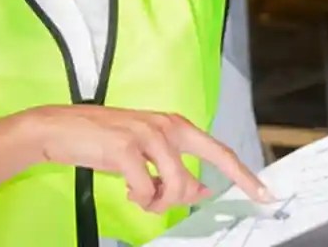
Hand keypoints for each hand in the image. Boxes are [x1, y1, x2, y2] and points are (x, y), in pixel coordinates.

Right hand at [26, 104, 272, 213]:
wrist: (61, 129)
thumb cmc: (104, 140)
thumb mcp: (145, 152)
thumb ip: (175, 167)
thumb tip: (202, 191)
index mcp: (175, 125)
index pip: (220, 152)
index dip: (244, 176)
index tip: (266, 194)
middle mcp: (166, 126)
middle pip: (193, 181)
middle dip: (179, 200)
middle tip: (153, 200)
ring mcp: (147, 136)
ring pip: (173, 188)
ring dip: (154, 202)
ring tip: (138, 194)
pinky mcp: (126, 149)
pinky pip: (145, 191)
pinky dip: (136, 199)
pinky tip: (124, 187)